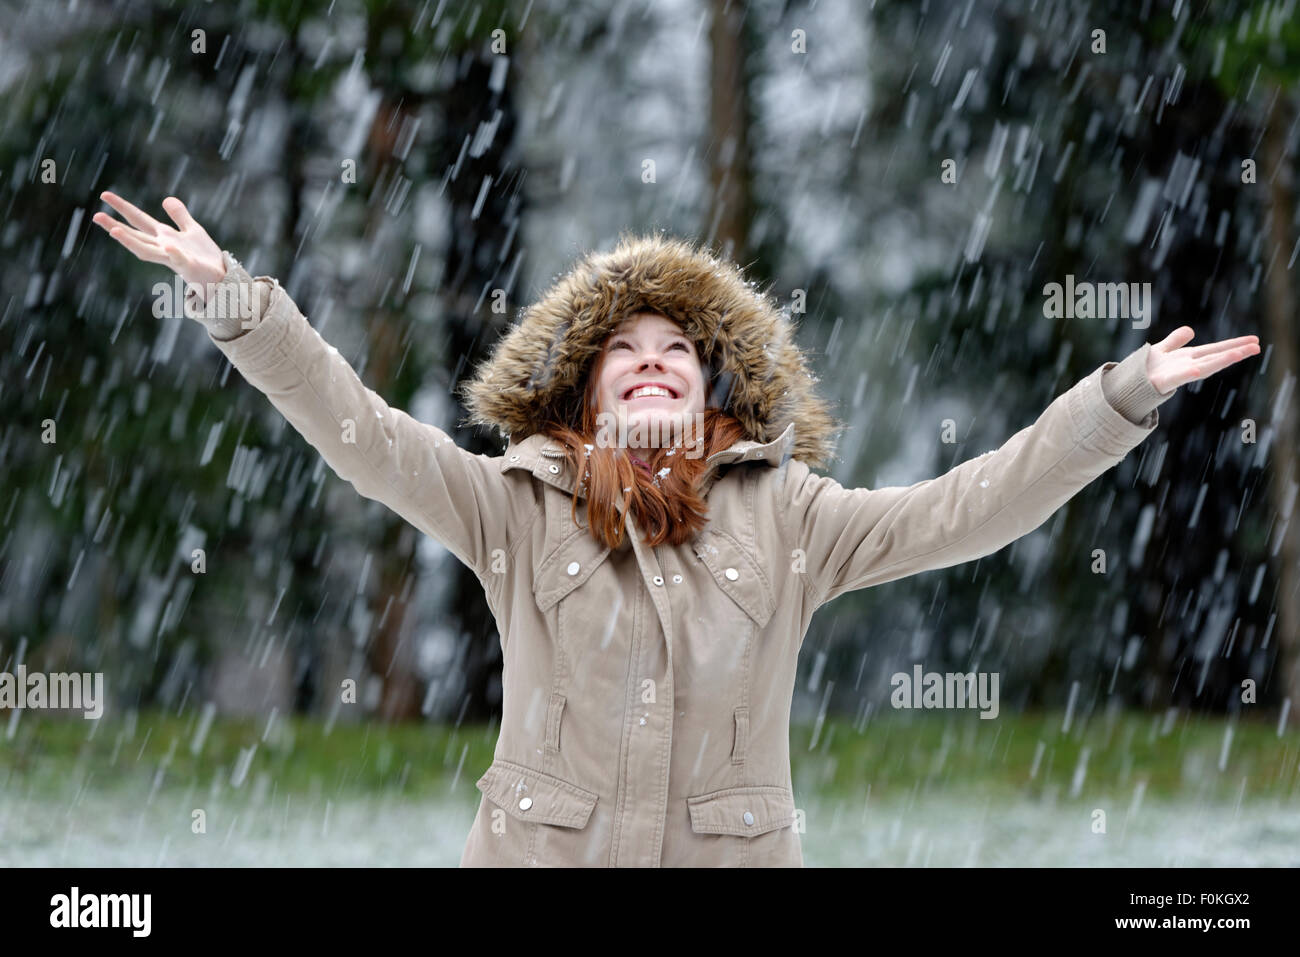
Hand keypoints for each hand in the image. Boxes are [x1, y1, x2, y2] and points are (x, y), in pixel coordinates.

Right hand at [92, 191, 226, 294]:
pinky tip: (168, 245)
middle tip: (96, 216)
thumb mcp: (192, 229)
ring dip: (131, 241)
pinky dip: (174, 253)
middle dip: (116, 226)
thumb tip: (166, 199)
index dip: (123, 208)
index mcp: (164, 237)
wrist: (221, 275)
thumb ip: (179, 215)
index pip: (139, 220)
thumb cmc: (204, 255)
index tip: (105, 195)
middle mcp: (163, 247)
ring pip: (148, 251)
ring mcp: (174, 258)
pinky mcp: (189, 266)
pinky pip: (180, 259)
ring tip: (115, 231)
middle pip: (136, 235)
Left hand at [1146, 327, 1260, 393]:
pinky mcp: (1160, 383)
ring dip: (1218, 361)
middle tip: (1257, 347)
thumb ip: (1175, 341)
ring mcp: (1174, 375)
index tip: (1254, 341)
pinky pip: (1175, 378)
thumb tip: (1190, 330)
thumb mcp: (1161, 350)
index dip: (1233, 345)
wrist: (1125, 386)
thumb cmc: (1144, 370)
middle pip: (1214, 357)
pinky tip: (1197, 369)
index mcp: (1187, 359)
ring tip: (1237, 354)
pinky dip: (1186, 374)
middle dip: (1235, 352)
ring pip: (1201, 367)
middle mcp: (1185, 367)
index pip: (1215, 350)